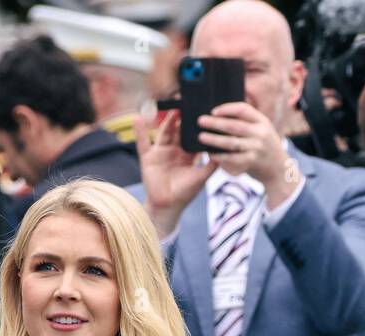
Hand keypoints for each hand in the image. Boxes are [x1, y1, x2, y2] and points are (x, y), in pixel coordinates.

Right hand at [135, 111, 214, 237]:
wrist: (168, 206)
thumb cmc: (185, 193)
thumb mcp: (202, 177)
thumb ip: (212, 164)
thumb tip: (226, 150)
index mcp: (187, 153)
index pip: (192, 133)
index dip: (196, 122)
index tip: (202, 109)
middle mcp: (174, 150)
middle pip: (178, 128)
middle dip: (182, 115)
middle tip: (187, 100)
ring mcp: (161, 152)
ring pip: (164, 131)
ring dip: (167, 118)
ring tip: (171, 105)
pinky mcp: (148, 157)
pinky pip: (143, 142)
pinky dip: (139, 131)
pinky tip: (138, 118)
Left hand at [197, 102, 296, 204]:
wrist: (278, 168)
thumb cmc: (264, 146)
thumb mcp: (262, 130)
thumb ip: (247, 123)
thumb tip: (220, 115)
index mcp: (262, 121)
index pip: (243, 109)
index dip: (227, 109)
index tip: (213, 111)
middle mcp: (260, 133)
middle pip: (234, 125)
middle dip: (215, 123)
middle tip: (200, 121)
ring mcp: (256, 148)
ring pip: (231, 142)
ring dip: (214, 139)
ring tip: (201, 137)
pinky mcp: (252, 161)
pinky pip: (232, 158)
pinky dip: (220, 156)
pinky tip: (210, 155)